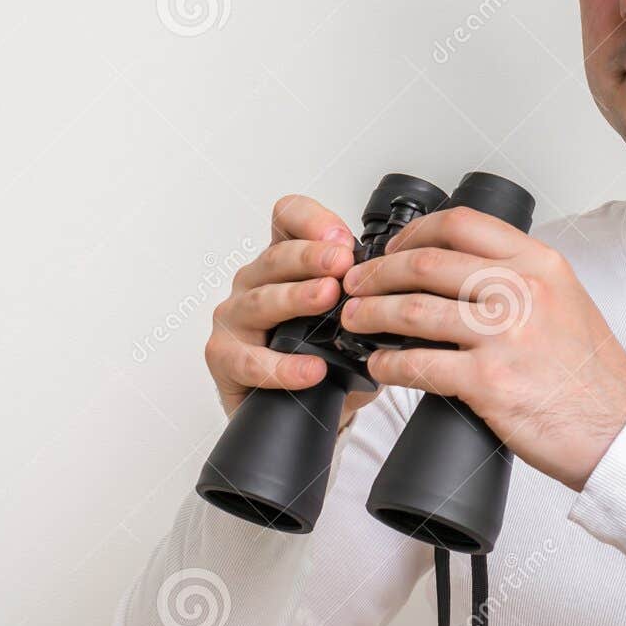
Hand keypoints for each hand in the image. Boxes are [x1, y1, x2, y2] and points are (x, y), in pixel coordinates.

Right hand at [204, 194, 367, 423]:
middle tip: (342, 262)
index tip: (341, 236)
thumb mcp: (350, 318)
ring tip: (328, 298)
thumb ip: (366, 297)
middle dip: (311, 257)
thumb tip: (400, 288)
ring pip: (260, 301)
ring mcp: (236, 318)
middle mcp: (255, 282)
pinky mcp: (224, 358)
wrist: (296, 406)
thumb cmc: (319, 352)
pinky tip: (312, 369)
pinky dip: (283, 367)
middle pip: (275, 257)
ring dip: (296, 297)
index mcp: (284, 262)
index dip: (310, 220)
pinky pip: (250, 361)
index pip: (287, 219)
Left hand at [339, 206, 625, 490]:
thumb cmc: (592, 374)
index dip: (413, 233)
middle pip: (426, 263)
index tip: (392, 248)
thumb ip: (521, 279)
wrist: (618, 428)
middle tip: (356, 284)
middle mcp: (522, 290)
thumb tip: (461, 272)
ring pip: (413, 310)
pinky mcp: (490, 381)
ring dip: (371, 314)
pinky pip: (418, 366)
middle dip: (378, 272)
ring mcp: (505, 334)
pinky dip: (388, 366)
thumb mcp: (566, 300)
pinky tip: (380, 366)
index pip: (461, 224)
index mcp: (539, 263)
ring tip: (356, 320)